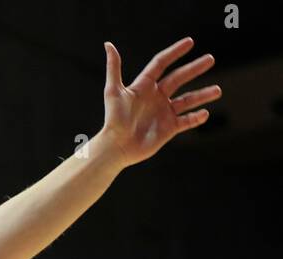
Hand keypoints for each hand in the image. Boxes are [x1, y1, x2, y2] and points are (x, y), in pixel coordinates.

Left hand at [100, 37, 220, 166]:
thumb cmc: (113, 120)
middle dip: (194, 69)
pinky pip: (186, 122)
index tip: (190, 42)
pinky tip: (205, 113)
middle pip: (178, 78)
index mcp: (144, 87)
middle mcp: (156, 97)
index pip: (161, 64)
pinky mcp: (168, 129)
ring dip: (203, 95)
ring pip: (187, 100)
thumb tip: (108, 44)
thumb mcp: (113, 92)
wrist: (115, 147)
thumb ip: (114, 68)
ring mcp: (163, 113)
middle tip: (210, 59)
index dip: (174, 52)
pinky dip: (196, 118)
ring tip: (218, 90)